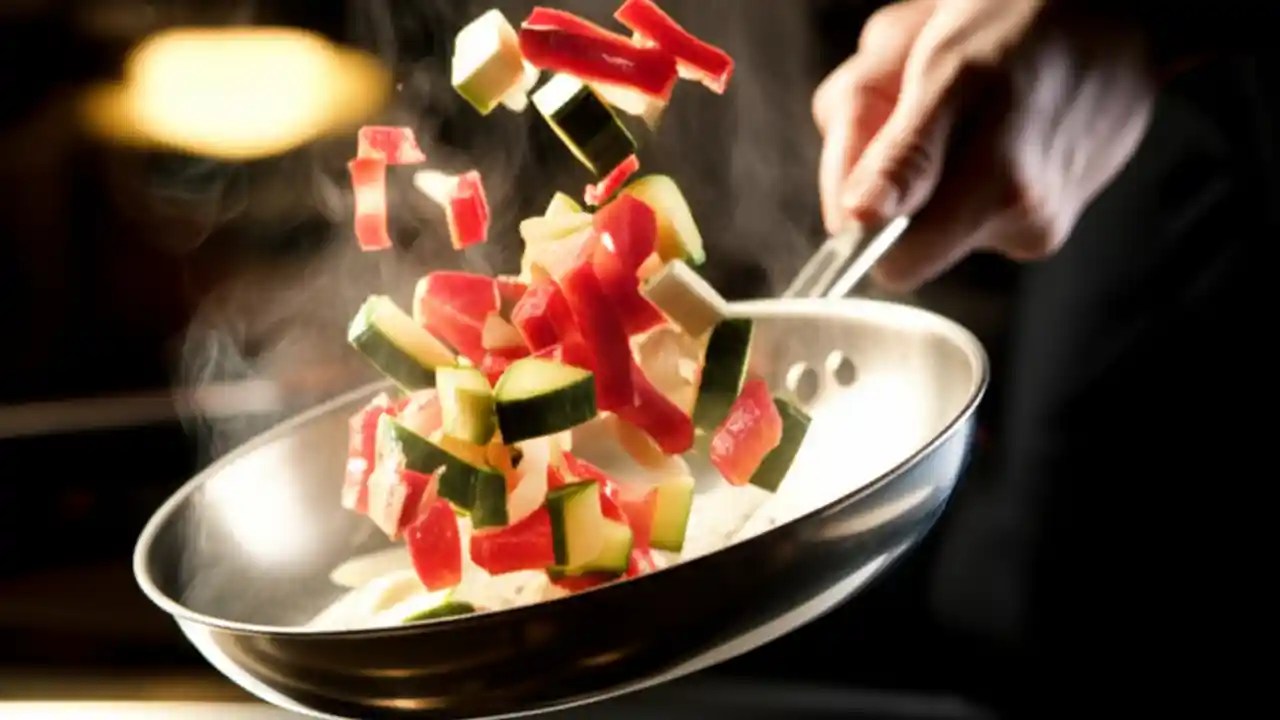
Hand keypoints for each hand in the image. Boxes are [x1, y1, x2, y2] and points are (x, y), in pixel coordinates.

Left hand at [813, 0, 1156, 290]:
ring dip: (914, 139)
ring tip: (947, 81)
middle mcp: (1022, 227)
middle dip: (888, 156)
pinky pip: (966, 187)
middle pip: (906, 228)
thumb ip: (906, 157)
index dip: (866, 210)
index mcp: (997, 200)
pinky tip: (977, 101)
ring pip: (933, 199)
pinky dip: (951, 142)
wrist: (1122, 8)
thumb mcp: (950, 74)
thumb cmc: (1031, 20)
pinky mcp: (1046, 205)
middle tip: (910, 84)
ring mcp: (1038, 219)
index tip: (874, 145)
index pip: (894, 265)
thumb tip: (859, 219)